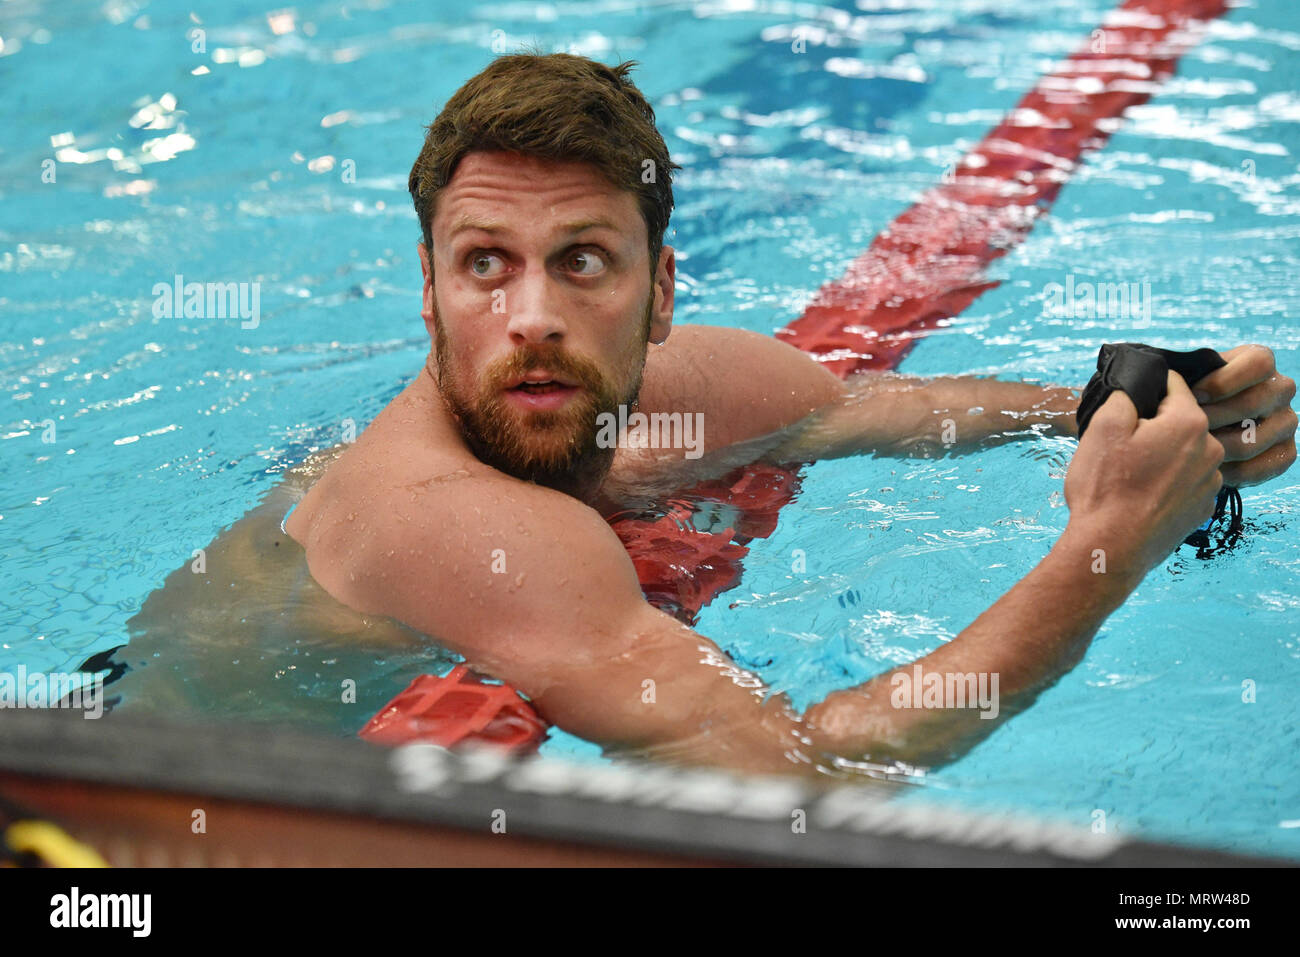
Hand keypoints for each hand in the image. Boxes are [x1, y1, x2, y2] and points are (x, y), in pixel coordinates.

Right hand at [1064, 371, 1223, 575]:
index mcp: (1188, 422)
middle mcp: (1210, 450)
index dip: (1147, 388)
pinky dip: (1168, 483)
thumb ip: (1125, 393)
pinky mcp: (1202, 508)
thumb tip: (1136, 382)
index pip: (1174, 384)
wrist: (1110, 549)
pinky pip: (1186, 482)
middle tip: (1122, 445)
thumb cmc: (1105, 488)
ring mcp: (1209, 482)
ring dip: (1163, 455)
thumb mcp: (1102, 427)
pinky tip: (1142, 495)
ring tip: (1130, 475)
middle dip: (1154, 425)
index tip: (1128, 404)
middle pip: (1181, 420)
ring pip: (1185, 452)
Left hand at [1191, 344, 1296, 487]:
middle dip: (1213, 418)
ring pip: (1252, 440)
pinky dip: (1230, 471)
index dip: (1224, 381)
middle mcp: (1281, 388)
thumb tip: (1172, 384)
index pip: (1258, 364)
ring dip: (1216, 448)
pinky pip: (1261, 467)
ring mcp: (1286, 421)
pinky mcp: (1285, 452)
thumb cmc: (1192, 396)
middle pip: (1254, 402)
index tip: (1194, 396)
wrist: (1203, 426)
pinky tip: (1207, 468)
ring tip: (1190, 450)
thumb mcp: (1191, 377)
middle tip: (1186, 428)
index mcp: (1260, 361)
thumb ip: (1188, 375)